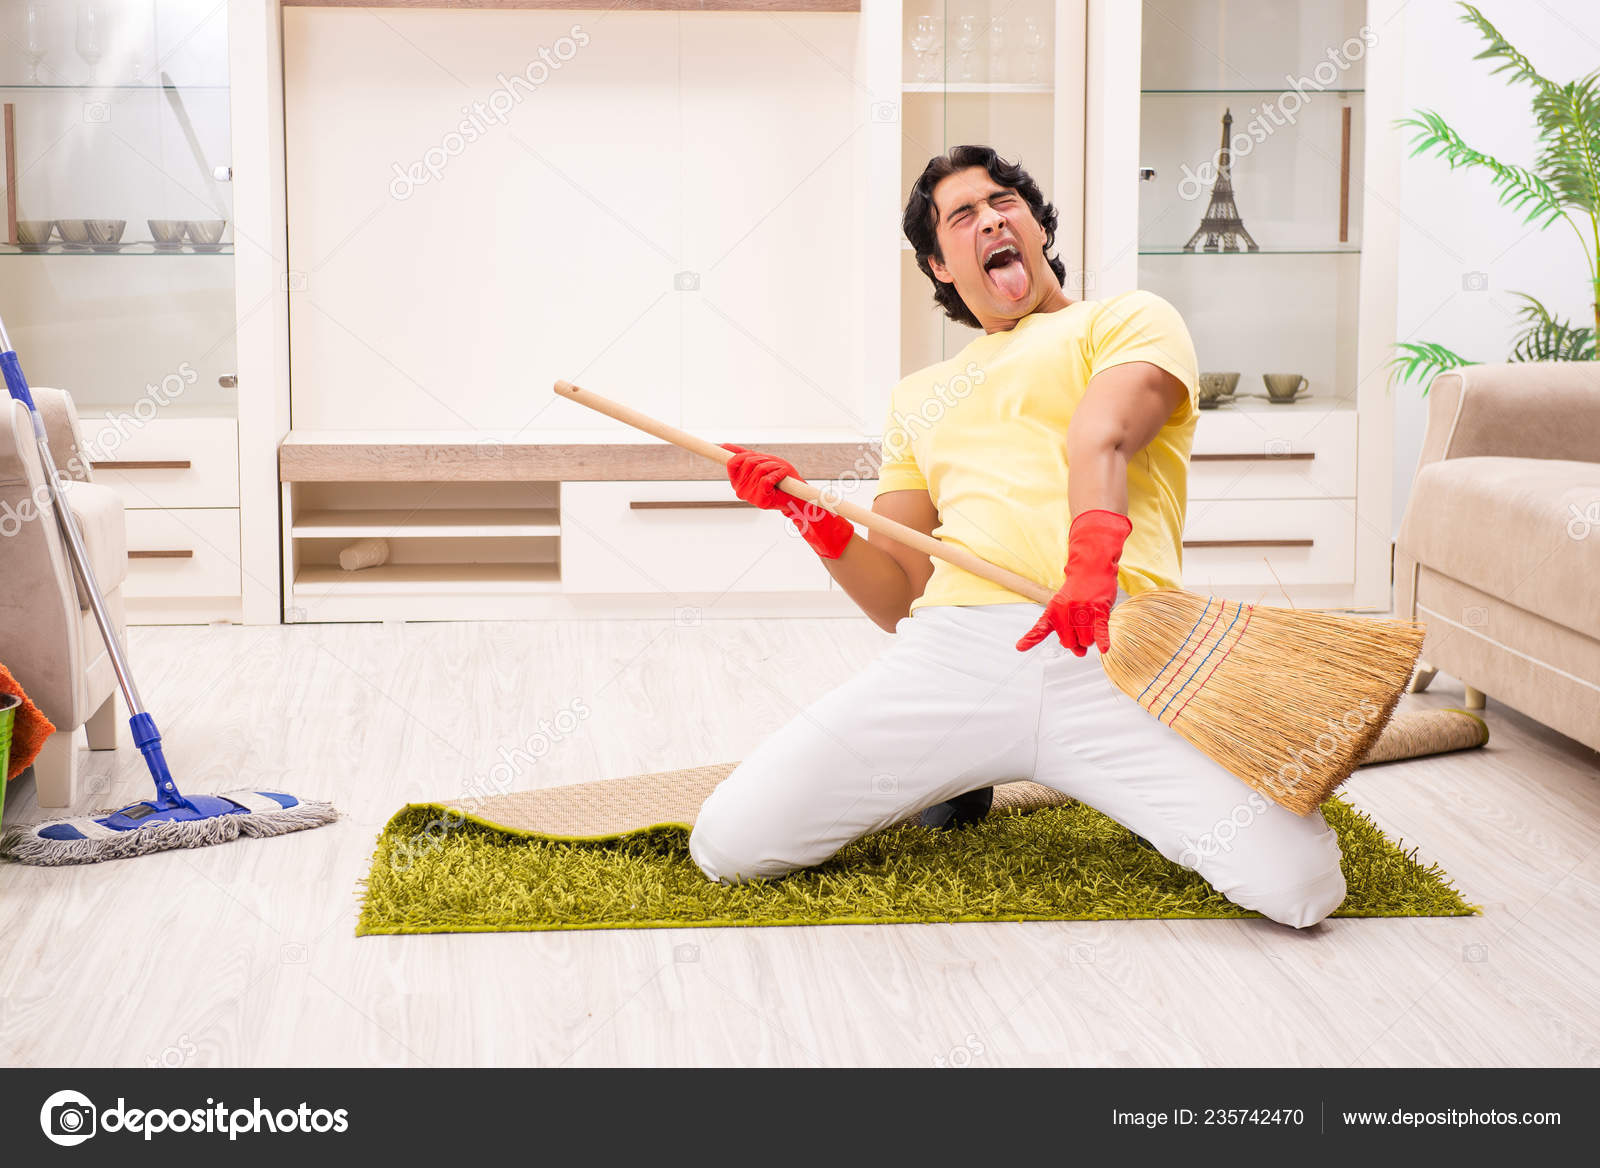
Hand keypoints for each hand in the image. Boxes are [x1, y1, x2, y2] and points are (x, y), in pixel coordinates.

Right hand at [721, 443, 853, 559]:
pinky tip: (783, 477)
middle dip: (765, 460)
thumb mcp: (760, 461)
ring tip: (780, 473)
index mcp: (736, 481)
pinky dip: (778, 474)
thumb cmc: (779, 477)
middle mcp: (740, 491)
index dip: (747, 455)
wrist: (796, 494)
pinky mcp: (761, 501)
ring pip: (759, 470)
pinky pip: (767, 479)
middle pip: (748, 463)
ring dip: (774, 467)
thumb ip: (742, 454)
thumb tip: (723, 446)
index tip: (758, 456)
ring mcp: (749, 497)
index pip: (733, 462)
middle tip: (775, 466)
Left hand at [1016, 509, 1132, 655]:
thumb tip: (1079, 652)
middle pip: (1070, 644)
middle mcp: (1065, 612)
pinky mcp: (1099, 610)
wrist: (1091, 568)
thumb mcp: (1063, 605)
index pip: (1040, 628)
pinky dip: (1102, 640)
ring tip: (1090, 622)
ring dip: (1091, 638)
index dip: (1030, 639)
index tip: (1020, 647)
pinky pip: (1100, 631)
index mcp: (1053, 611)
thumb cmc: (1078, 590)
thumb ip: (1066, 629)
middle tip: (1081, 629)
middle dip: (1077, 642)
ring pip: (1086, 641)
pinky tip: (1103, 648)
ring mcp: (1082, 611)